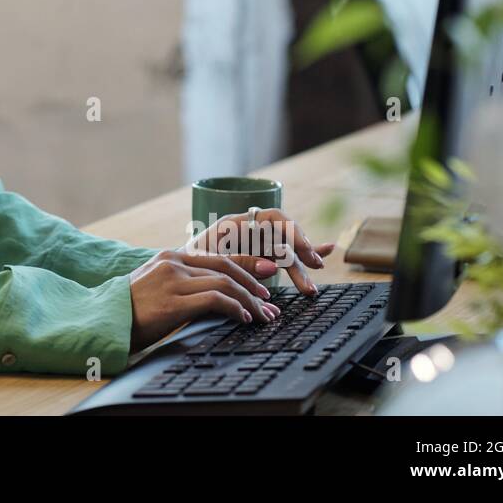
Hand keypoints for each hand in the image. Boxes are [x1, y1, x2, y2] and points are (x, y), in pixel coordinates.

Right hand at [126, 248, 283, 353]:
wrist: (105, 320)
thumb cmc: (130, 309)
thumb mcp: (156, 286)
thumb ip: (181, 281)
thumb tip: (212, 292)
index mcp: (171, 256)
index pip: (218, 256)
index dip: (247, 265)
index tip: (267, 278)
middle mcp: (173, 262)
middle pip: (227, 267)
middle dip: (254, 285)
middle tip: (270, 302)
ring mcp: (172, 280)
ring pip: (225, 283)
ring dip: (250, 301)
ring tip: (262, 316)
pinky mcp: (173, 301)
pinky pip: (215, 300)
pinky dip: (235, 309)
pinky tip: (243, 319)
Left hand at [187, 206, 335, 296]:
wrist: (174, 276)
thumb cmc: (186, 266)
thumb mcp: (208, 263)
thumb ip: (240, 263)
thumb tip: (273, 267)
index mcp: (235, 223)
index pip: (273, 218)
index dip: (291, 232)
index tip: (301, 252)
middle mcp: (249, 230)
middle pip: (284, 234)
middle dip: (301, 252)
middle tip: (314, 271)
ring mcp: (255, 243)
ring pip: (286, 248)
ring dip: (302, 264)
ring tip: (312, 283)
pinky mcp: (259, 257)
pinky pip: (286, 252)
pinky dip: (305, 252)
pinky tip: (328, 249)